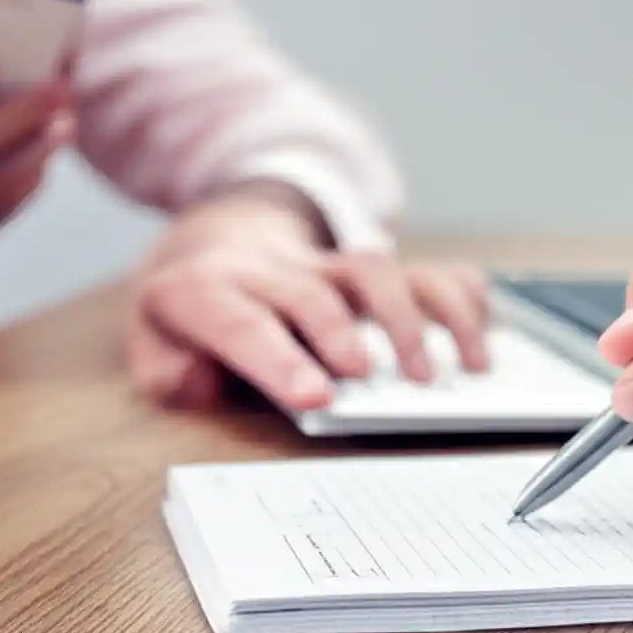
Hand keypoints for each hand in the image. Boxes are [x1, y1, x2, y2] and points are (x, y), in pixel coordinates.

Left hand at [128, 184, 489, 409]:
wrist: (218, 235)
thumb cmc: (196, 304)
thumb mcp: (152, 337)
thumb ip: (167, 371)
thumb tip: (202, 383)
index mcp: (212, 290)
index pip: (242, 321)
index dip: (279, 358)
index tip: (317, 397)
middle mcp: (278, 270)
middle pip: (316, 291)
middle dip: (346, 334)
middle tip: (372, 382)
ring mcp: (333, 264)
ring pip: (378, 270)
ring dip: (412, 319)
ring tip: (434, 378)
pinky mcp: (375, 267)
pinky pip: (427, 269)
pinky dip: (461, 299)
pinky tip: (479, 341)